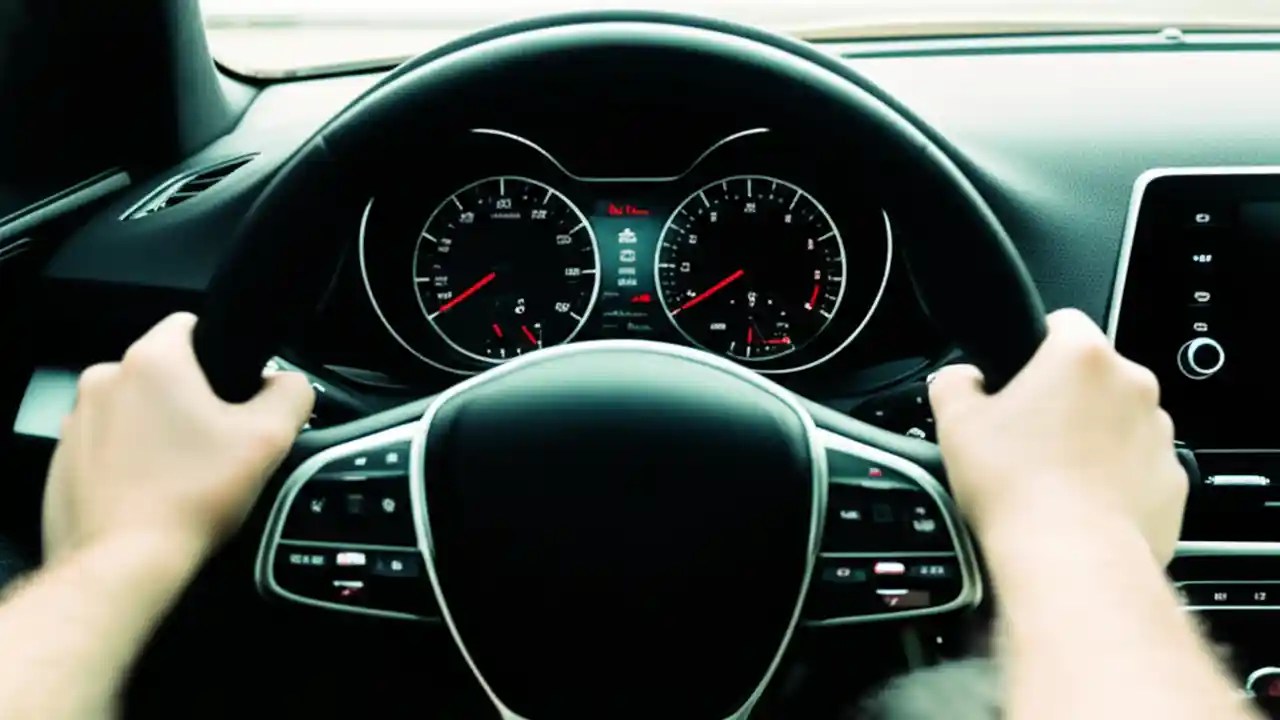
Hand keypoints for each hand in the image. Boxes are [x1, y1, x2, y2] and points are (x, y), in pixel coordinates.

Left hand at [43, 313, 314, 565]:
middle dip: (192, 400)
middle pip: (165, 373)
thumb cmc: (190, 499)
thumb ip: (292, 393)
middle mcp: (104, 381)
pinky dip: (131, 461)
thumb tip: (287, 383)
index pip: (192, 324)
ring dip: (159, 430)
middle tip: (219, 444)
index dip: (224, 356)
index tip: (236, 396)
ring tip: (184, 475)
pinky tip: (154, 492)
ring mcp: (75, 421)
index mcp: (152, 361)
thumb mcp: (269, 439)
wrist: (123, 564)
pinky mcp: (61, 459)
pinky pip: (108, 445)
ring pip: (135, 410)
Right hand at [928, 309, 1187, 564]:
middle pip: (1092, 377)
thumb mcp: (954, 422)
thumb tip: (961, 379)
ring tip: (1050, 476)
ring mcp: (1159, 434)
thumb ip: (953, 382)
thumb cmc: (1017, 488)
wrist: (1070, 561)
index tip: (1016, 379)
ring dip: (1090, 438)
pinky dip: (1113, 479)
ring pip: (1118, 422)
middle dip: (1062, 399)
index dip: (1033, 348)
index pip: (1061, 322)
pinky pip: (1138, 468)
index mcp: (1081, 356)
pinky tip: (1078, 503)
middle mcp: (1132, 386)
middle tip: (1024, 437)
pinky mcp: (1172, 481)